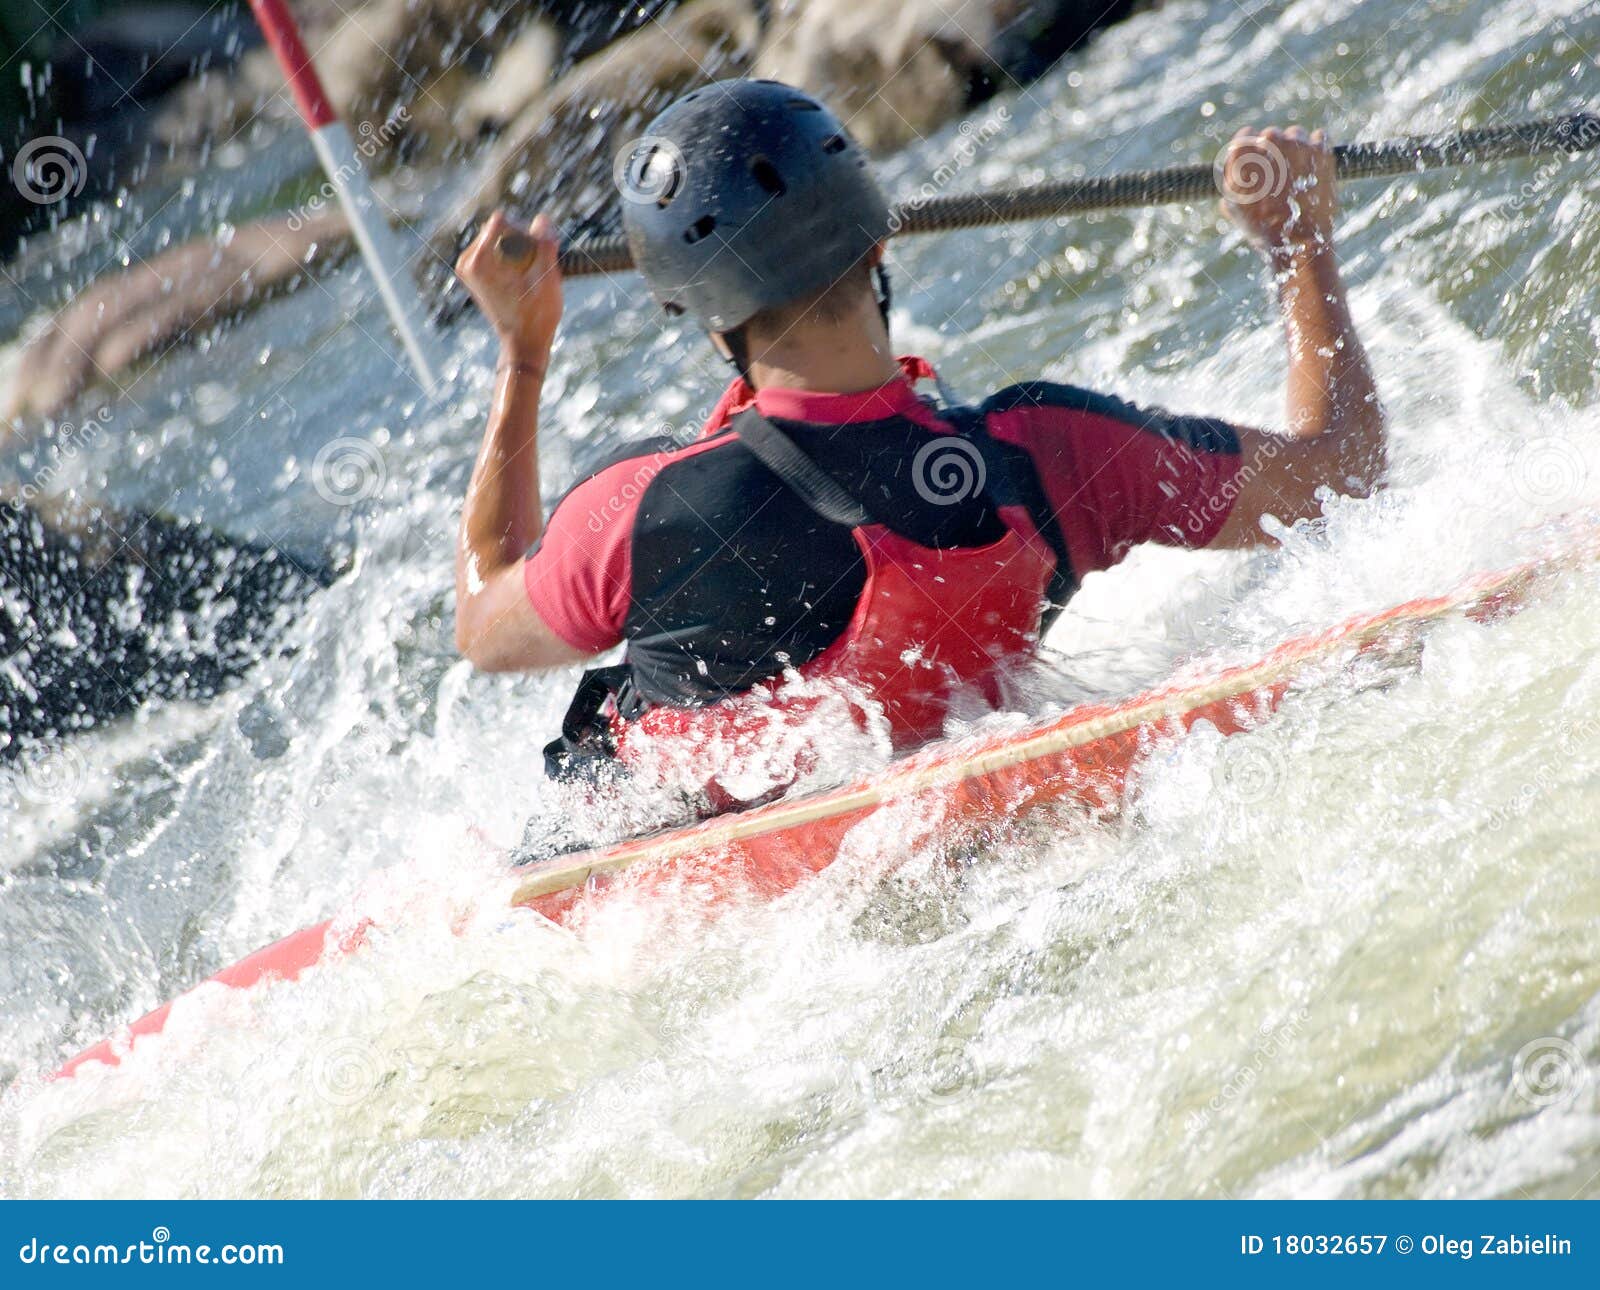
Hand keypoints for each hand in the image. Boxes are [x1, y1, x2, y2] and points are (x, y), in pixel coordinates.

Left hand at [454, 211, 562, 358]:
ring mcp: (469, 266)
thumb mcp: (547, 278)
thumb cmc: (536, 316)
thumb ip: (544, 244)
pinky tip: (521, 281)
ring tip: (527, 281)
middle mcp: (467, 261)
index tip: (532, 264)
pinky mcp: (475, 272)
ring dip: (522, 253)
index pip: (504, 223)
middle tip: (531, 275)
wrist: (524, 344)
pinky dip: (515, 260)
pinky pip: (501, 251)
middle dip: (524, 245)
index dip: (527, 238)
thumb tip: (542, 219)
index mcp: (477, 260)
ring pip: (504, 240)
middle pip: (502, 230)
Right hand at [1220, 126, 1335, 266]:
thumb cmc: (1263, 230)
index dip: (1249, 147)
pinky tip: (1312, 168)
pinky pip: (1319, 137)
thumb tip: (1232, 176)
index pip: (1244, 137)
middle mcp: (1270, 143)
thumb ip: (1231, 186)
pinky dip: (1315, 150)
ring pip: (1295, 134)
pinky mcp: (1321, 151)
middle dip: (1272, 149)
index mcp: (1244, 157)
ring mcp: (1297, 144)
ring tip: (1296, 170)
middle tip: (1276, 168)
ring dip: (1295, 148)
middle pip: (1270, 134)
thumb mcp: (1237, 210)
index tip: (1255, 157)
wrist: (1299, 242)